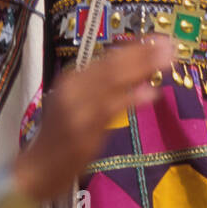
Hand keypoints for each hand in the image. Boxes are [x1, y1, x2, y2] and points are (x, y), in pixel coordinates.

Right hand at [12, 37, 173, 201]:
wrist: (37, 168)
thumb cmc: (60, 136)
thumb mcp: (79, 104)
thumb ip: (105, 90)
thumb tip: (140, 76)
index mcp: (72, 79)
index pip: (107, 58)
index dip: (135, 47)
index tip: (159, 39)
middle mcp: (73, 89)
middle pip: (112, 66)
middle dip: (142, 53)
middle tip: (169, 44)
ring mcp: (78, 110)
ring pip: (112, 82)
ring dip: (141, 68)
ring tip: (166, 59)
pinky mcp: (84, 132)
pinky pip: (111, 111)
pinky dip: (132, 99)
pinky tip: (151, 94)